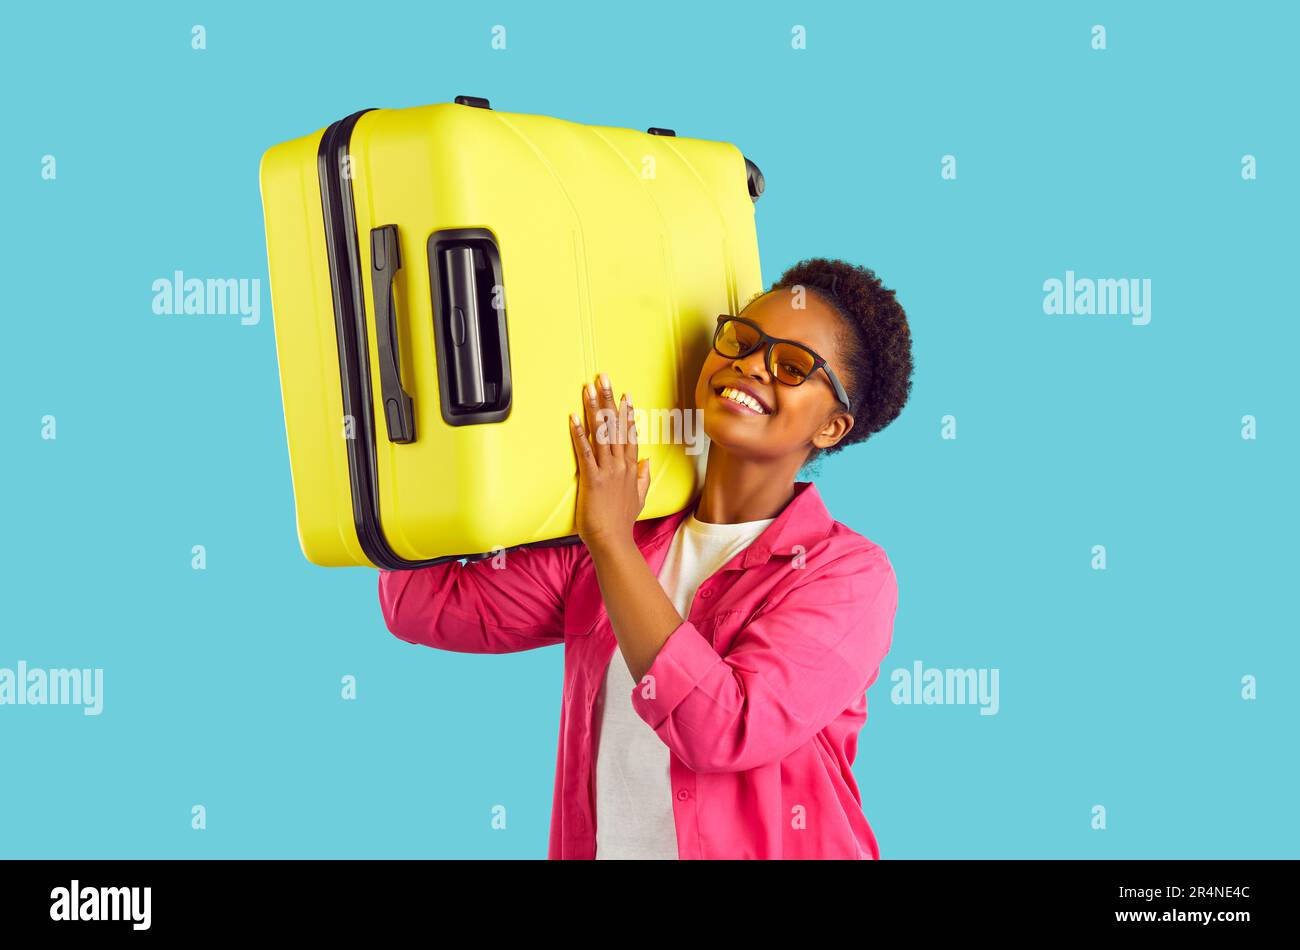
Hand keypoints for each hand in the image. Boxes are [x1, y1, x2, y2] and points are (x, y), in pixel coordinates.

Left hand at [568, 371, 650, 551]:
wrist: (613, 540)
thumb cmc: (622, 522)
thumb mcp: (639, 498)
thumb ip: (644, 477)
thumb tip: (647, 461)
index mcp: (632, 469)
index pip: (630, 434)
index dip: (627, 413)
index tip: (625, 394)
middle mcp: (621, 465)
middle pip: (615, 426)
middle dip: (608, 399)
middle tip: (604, 378)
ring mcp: (608, 470)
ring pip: (601, 433)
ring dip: (594, 408)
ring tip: (589, 388)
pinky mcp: (593, 478)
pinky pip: (585, 451)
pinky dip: (579, 433)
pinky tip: (573, 417)